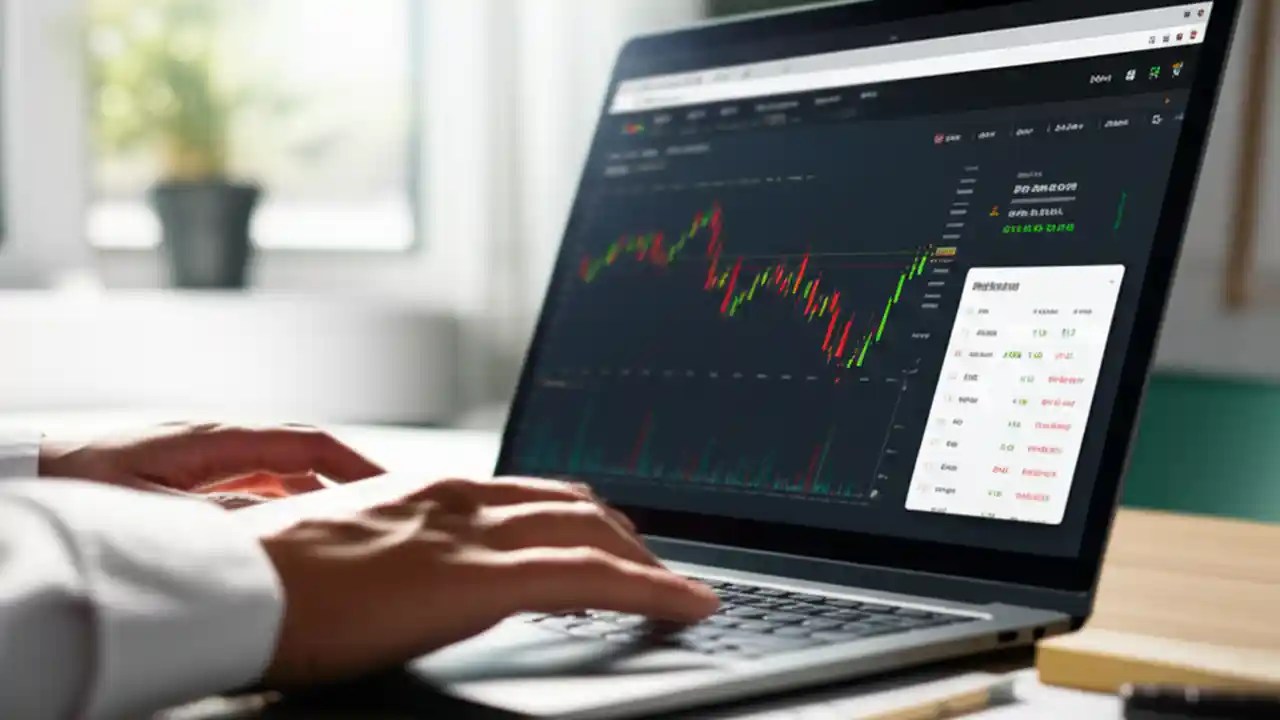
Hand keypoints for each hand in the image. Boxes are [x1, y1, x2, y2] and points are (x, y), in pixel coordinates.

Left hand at [38, 423, 384, 507]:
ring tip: (350, 529)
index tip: (394, 487)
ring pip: (279, 474)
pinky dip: (281, 507)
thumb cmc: (81, 489)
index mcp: (217, 439)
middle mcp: (219, 440)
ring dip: (316, 497)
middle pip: (303, 456)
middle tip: (387, 511)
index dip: (356, 463)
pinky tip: (290, 536)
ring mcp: (206, 455)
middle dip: (349, 480)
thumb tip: (286, 523)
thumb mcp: (156, 511)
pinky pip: (252, 487)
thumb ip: (224, 517)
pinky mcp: (191, 474)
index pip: (308, 442)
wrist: (31, 473)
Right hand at [261, 476, 718, 685]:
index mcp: (426, 491)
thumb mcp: (340, 554)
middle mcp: (460, 497)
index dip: (578, 515)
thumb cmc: (265, 580)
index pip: (527, 493)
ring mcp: (475, 532)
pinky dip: (651, 588)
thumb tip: (405, 577)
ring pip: (592, 532)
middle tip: (651, 563)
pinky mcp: (483, 576)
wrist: (228, 587)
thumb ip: (390, 554)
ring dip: (642, 558)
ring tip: (673, 586)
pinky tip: (684, 603)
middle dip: (620, 534)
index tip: (604, 533)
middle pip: (570, 505)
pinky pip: (593, 577)